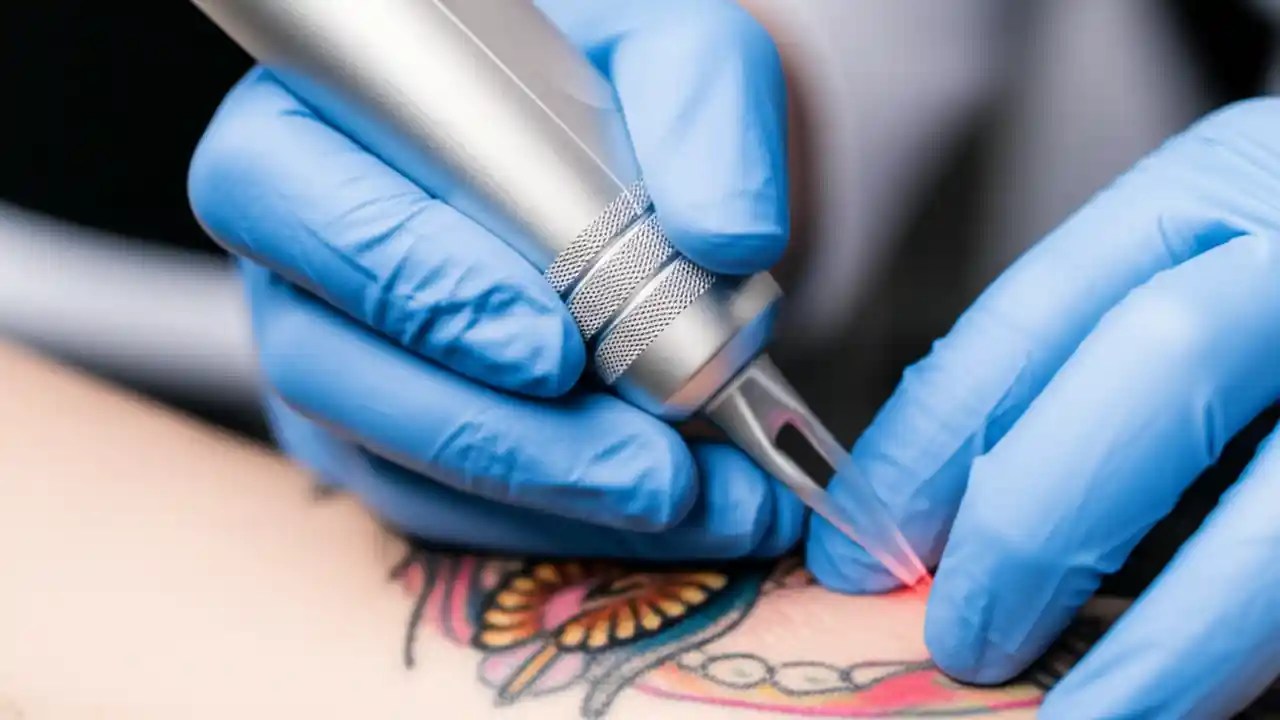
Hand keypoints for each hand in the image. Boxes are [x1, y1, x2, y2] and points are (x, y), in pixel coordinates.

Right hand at [187, 0, 800, 559]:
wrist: (637, 177)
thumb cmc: (620, 101)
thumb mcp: (675, 56)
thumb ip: (700, 109)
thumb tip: (726, 235)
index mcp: (319, 121)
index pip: (283, 193)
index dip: (405, 283)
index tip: (552, 350)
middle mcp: (303, 255)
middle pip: (325, 363)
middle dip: (493, 434)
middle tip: (648, 467)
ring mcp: (335, 359)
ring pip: (388, 460)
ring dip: (546, 498)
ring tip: (691, 496)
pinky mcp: (385, 444)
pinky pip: (442, 514)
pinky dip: (559, 527)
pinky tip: (678, 513)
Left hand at [807, 98, 1279, 715]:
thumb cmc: (1269, 296)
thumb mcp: (1183, 280)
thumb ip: (1074, 372)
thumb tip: (931, 511)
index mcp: (1218, 189)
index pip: (1035, 310)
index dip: (933, 439)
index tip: (865, 543)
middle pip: (1156, 368)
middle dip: (1036, 518)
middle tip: (962, 635)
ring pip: (1275, 518)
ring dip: (1165, 638)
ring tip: (1080, 714)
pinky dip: (1238, 635)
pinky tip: (1177, 683)